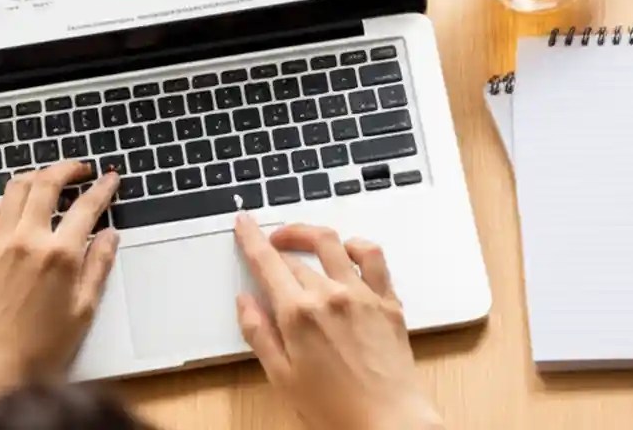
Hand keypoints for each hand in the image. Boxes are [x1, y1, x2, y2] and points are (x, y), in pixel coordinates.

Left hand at [0, 163, 119, 421]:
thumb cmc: (41, 349)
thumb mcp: (84, 310)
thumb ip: (99, 266)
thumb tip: (110, 236)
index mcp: (59, 256)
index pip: (87, 207)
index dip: (103, 188)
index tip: (110, 179)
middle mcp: (26, 241)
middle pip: (47, 183)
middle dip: (68, 168)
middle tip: (81, 169)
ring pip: (14, 189)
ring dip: (35, 176)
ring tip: (48, 179)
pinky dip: (5, 200)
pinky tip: (13, 204)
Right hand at [234, 214, 443, 429]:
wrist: (388, 424)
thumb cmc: (335, 410)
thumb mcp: (282, 378)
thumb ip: (259, 335)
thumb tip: (245, 302)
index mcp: (298, 314)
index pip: (267, 262)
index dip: (251, 238)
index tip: (244, 223)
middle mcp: (330, 295)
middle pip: (294, 258)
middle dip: (275, 249)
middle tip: (266, 249)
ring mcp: (362, 294)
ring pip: (331, 243)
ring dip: (309, 234)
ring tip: (297, 238)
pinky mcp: (387, 301)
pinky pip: (373, 257)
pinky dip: (356, 245)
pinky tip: (346, 249)